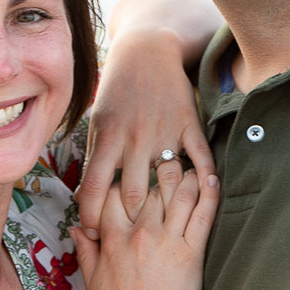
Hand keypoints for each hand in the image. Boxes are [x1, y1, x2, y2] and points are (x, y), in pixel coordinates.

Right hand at [70, 154, 217, 289]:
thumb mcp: (91, 280)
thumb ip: (85, 249)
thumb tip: (76, 228)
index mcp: (113, 237)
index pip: (116, 193)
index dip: (125, 182)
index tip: (133, 180)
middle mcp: (140, 233)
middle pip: (149, 187)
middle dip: (157, 171)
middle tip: (167, 163)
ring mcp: (167, 241)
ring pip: (178, 193)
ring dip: (185, 174)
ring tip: (190, 167)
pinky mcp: (192, 253)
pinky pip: (203, 215)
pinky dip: (209, 193)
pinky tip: (211, 178)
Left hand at [78, 26, 214, 233]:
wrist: (147, 52)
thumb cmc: (118, 91)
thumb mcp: (98, 122)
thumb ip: (94, 158)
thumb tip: (85, 196)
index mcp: (107, 137)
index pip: (94, 189)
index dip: (91, 216)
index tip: (92, 232)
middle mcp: (134, 137)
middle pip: (131, 194)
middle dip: (130, 221)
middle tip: (130, 238)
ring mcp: (164, 131)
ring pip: (164, 181)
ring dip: (165, 205)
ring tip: (162, 222)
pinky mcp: (189, 124)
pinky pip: (201, 158)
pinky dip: (205, 180)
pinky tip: (205, 197)